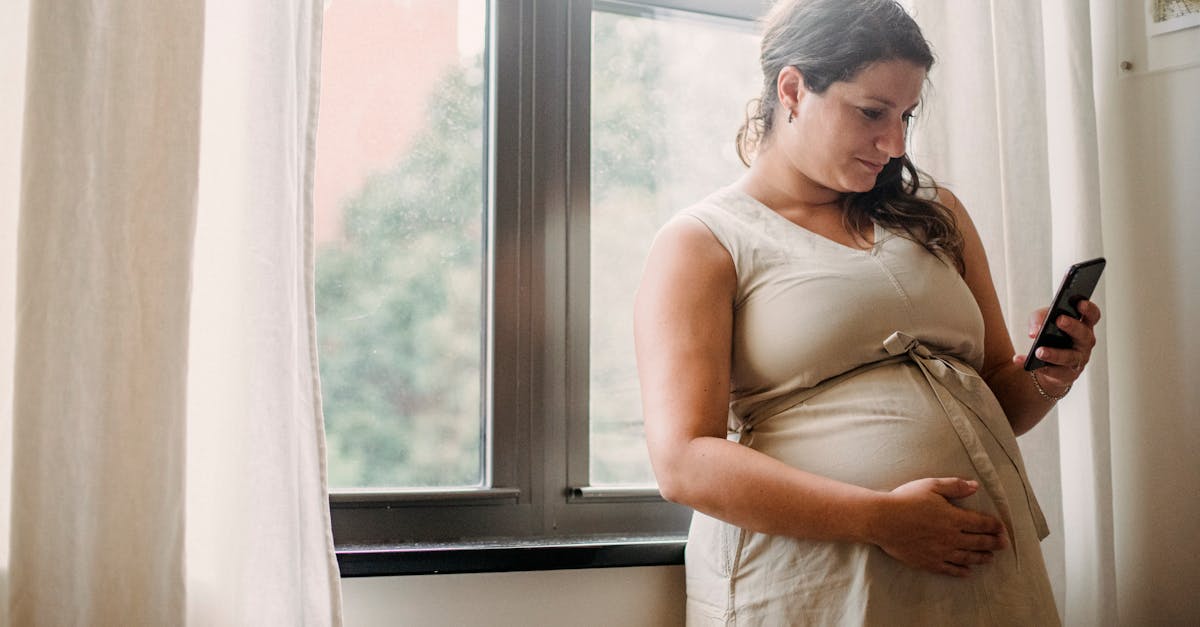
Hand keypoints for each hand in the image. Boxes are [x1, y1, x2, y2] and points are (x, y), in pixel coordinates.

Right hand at [871, 477, 1007, 576]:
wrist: (882, 520)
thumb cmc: (905, 500)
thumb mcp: (930, 485)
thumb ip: (954, 486)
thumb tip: (975, 486)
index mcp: (954, 517)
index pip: (982, 523)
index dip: (995, 526)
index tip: (1002, 528)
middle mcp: (951, 537)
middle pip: (979, 542)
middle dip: (994, 543)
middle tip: (1003, 545)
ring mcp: (940, 552)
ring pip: (967, 558)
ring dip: (981, 558)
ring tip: (989, 558)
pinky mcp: (928, 562)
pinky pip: (950, 569)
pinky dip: (961, 571)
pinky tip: (967, 572)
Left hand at [1011, 300, 1101, 391]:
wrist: (1047, 363)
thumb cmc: (1050, 335)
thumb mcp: (1043, 320)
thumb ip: (1039, 318)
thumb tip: (1035, 331)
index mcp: (1083, 325)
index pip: (1092, 316)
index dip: (1089, 309)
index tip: (1080, 303)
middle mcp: (1084, 343)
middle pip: (1084, 335)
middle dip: (1073, 326)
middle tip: (1060, 320)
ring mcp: (1078, 360)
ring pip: (1070, 357)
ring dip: (1054, 353)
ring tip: (1038, 351)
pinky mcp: (1067, 374)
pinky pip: (1054, 372)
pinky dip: (1037, 367)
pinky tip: (1021, 360)